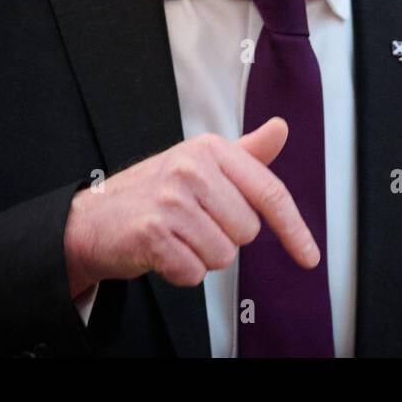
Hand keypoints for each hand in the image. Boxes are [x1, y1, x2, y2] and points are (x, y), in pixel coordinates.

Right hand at [62, 117, 318, 297]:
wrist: (91, 220)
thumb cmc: (154, 192)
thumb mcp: (202, 164)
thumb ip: (246, 153)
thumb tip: (281, 127)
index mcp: (211, 150)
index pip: (269, 192)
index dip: (295, 228)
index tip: (310, 256)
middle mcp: (192, 168)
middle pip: (247, 232)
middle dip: (225, 238)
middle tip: (194, 224)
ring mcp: (171, 200)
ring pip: (223, 256)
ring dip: (202, 256)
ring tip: (177, 236)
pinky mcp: (153, 233)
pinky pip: (194, 273)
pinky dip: (181, 272)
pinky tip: (163, 252)